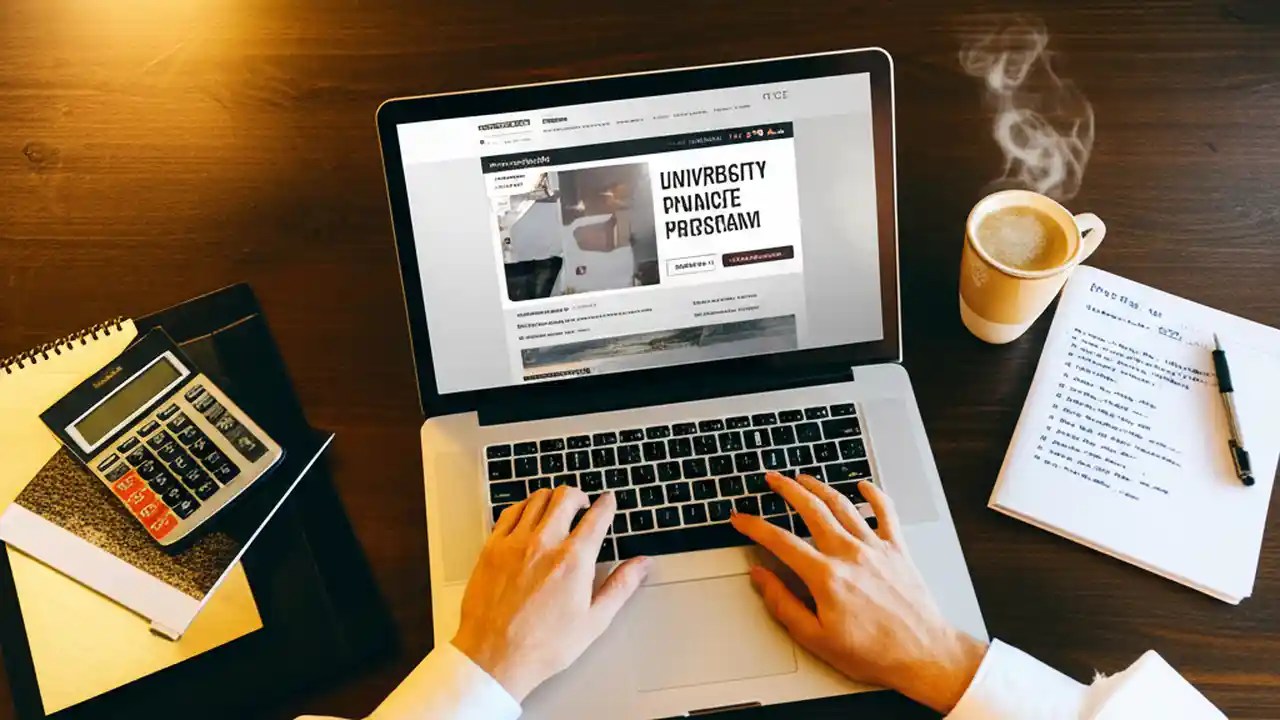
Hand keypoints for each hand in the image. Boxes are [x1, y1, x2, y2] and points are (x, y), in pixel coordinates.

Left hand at [452, 486, 650, 700]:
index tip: (609, 501)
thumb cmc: (543, 646)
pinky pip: (510, 512)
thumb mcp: (594, 621)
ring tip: (557, 508)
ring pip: (537, 499)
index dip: (607, 504)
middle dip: (579, 495)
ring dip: (552, 498)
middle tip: (583, 503)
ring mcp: (515, 543)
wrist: (494, 657)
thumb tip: (641, 565)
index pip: (597, 517)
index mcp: (573, 561)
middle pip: (565, 497)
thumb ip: (621, 586)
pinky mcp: (492, 548)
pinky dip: (523, 507)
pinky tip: (527, 516)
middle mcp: (544, 544)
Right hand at [730, 473, 987, 712]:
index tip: (741, 519)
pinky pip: (885, 512)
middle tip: (772, 479)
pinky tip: (862, 485)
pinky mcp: (897, 549)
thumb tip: (761, 577)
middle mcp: (849, 554)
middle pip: (811, 509)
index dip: (754, 526)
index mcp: (825, 576)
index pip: (780, 541)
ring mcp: (875, 547)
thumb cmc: (873, 652)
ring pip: (842, 505)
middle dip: (786, 489)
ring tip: (803, 478)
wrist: (923, 654)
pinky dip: (874, 494)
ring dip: (819, 486)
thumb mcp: (816, 638)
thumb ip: (783, 604)